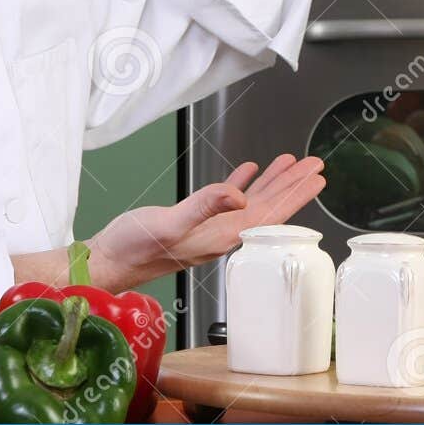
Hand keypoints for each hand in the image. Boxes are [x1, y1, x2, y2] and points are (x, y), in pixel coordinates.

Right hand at [85, 154, 324, 290]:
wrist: (107, 261)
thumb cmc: (133, 248)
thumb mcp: (169, 223)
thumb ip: (203, 207)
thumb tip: (239, 195)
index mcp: (221, 236)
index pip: (270, 214)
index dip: (295, 195)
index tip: (317, 179)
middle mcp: (221, 234)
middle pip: (268, 207)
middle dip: (293, 185)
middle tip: (316, 164)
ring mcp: (209, 229)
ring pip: (251, 201)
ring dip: (272, 182)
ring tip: (291, 163)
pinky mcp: (193, 222)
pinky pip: (226, 199)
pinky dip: (242, 183)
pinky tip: (249, 171)